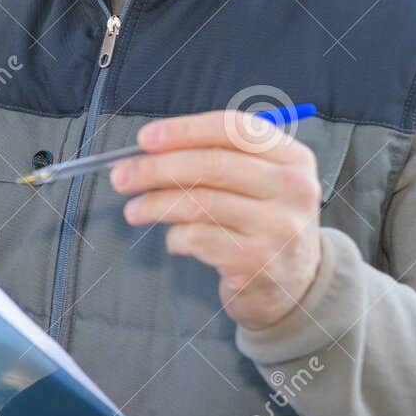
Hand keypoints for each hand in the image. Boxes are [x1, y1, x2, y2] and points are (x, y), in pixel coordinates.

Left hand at [109, 110, 323, 331]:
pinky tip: (174, 240)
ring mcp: (280, 227)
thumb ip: (214, 158)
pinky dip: (175, 237)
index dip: (185, 130)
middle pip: (211, 164)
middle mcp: (294, 188)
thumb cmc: (261, 221)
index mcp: (292, 157)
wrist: (293, 286)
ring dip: (155, 204)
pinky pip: (199, 238)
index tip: (145, 138)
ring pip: (199, 202)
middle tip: (121, 176)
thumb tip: (147, 151)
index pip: (234, 129)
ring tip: (133, 210)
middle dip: (156, 168)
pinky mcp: (259, 261)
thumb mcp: (257, 182)